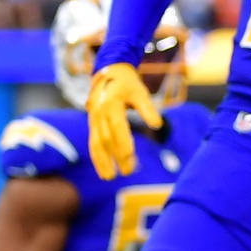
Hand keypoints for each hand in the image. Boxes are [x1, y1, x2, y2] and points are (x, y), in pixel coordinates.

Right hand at [85, 63, 160, 178]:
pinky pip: (92, 142)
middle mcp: (99, 113)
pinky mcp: (91, 124)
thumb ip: (148, 108)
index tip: (130, 157)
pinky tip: (103, 170)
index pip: (117, 127)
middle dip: (116, 156)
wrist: (107, 73)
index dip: (123, 142)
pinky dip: (97, 157)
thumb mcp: (140, 92)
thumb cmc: (128, 84)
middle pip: (107, 138)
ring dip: (102, 161)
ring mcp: (93, 119)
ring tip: (109, 177)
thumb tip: (158, 125)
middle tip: (128, 172)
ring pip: (96, 143)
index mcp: (111, 104)